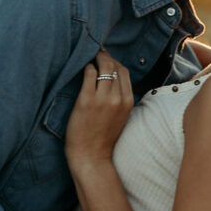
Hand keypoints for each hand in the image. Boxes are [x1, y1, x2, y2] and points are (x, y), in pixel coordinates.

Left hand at [65, 51, 133, 175]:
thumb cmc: (103, 137)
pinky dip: (86, 68)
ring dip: (96, 59)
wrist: (91, 156)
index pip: (124, 71)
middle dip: (105, 57)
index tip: (106, 60)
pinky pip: (89, 74)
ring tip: (88, 58)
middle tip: (96, 54)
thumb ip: (120, 99)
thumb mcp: (120, 117)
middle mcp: (118, 98)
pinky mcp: (86, 100)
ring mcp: (103, 99)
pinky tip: (82, 70)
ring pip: (103, 67)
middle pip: (115, 66)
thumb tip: (114, 82)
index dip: (114, 62)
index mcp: (128, 101)